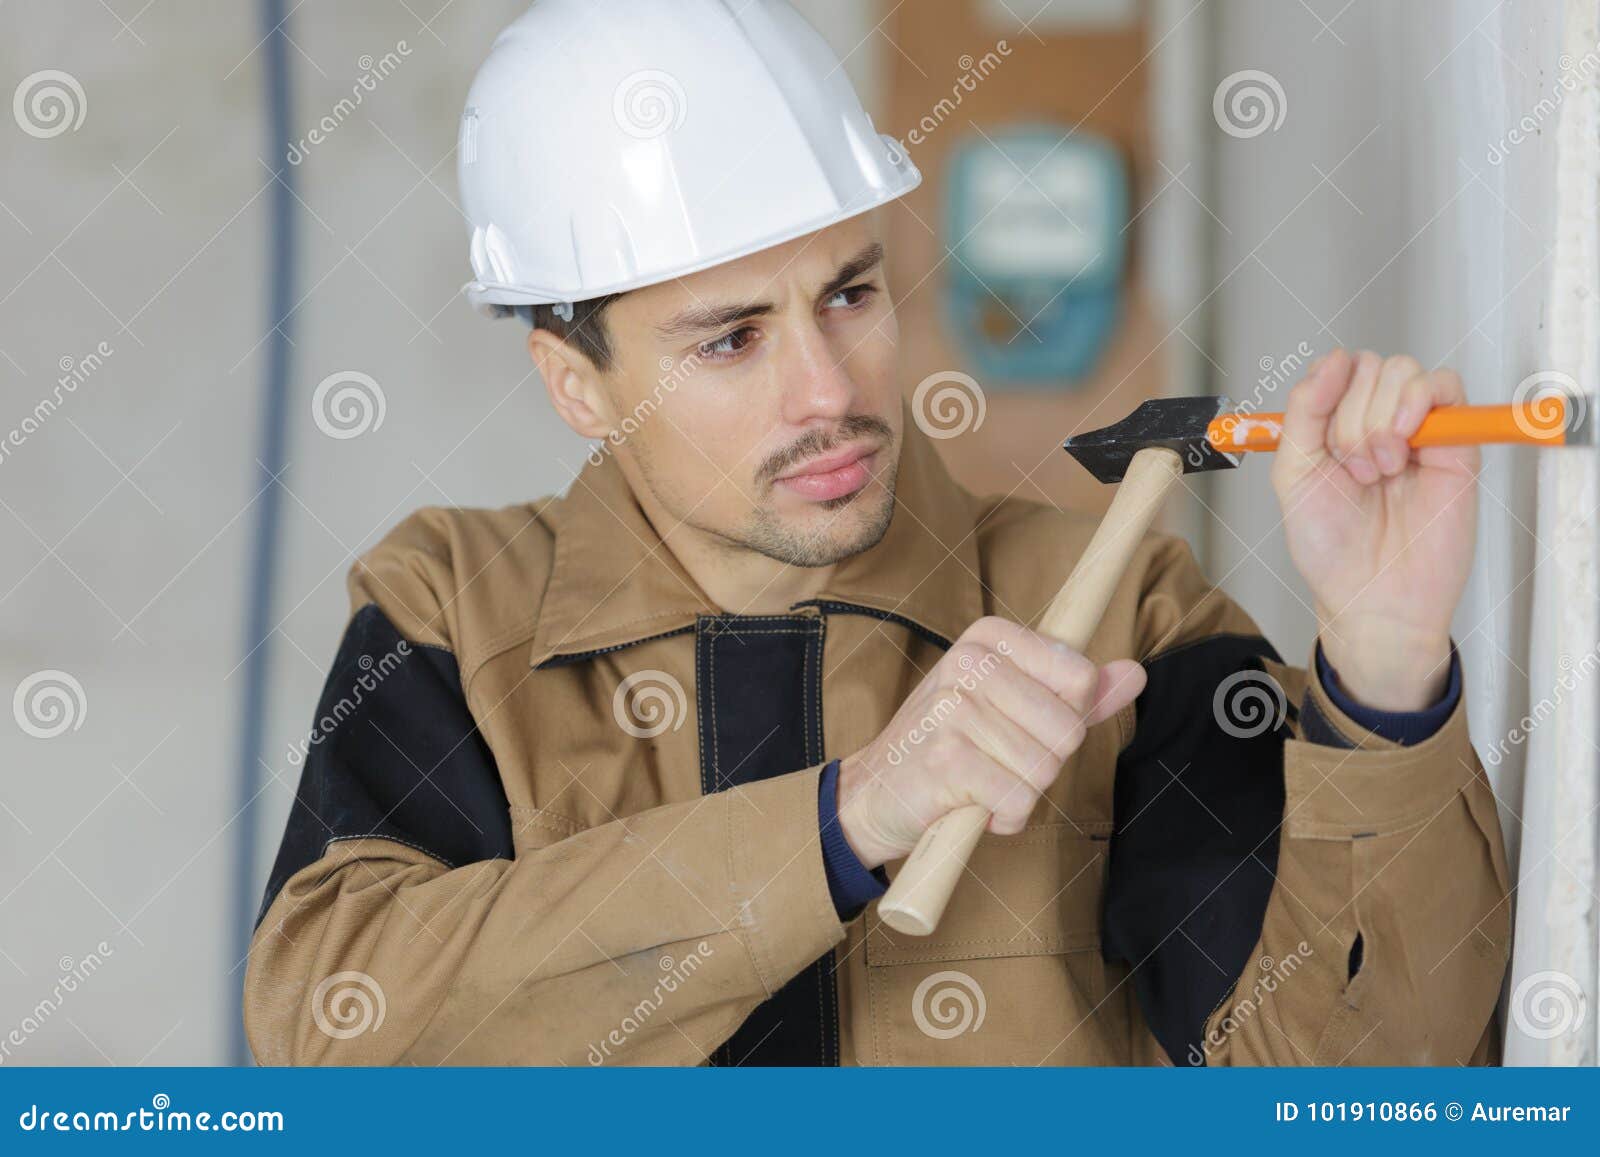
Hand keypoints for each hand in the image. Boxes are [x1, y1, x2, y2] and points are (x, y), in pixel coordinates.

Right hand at [834, 616, 1145, 868]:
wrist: (873, 793)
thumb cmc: (947, 748)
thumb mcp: (1011, 706)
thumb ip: (1074, 693)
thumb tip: (1135, 674)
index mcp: (990, 638)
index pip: (1080, 678)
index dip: (1063, 719)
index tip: (1021, 726)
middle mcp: (970, 662)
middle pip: (1069, 729)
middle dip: (1043, 762)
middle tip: (997, 761)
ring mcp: (955, 708)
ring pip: (1046, 767)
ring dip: (1022, 792)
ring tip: (982, 782)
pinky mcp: (947, 758)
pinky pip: (1019, 799)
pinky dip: (1006, 817)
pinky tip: (974, 805)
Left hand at [1272, 349, 1477, 710]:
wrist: (1373, 596)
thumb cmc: (1331, 548)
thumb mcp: (1294, 475)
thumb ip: (1303, 412)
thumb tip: (1332, 360)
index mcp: (1336, 427)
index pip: (1339, 369)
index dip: (1329, 386)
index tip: (1322, 430)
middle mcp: (1377, 423)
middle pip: (1370, 367)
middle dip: (1352, 417)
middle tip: (1354, 468)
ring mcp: (1417, 431)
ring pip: (1404, 372)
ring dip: (1381, 418)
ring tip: (1378, 470)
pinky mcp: (1455, 444)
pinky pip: (1446, 387)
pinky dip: (1418, 402)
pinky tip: (1402, 445)